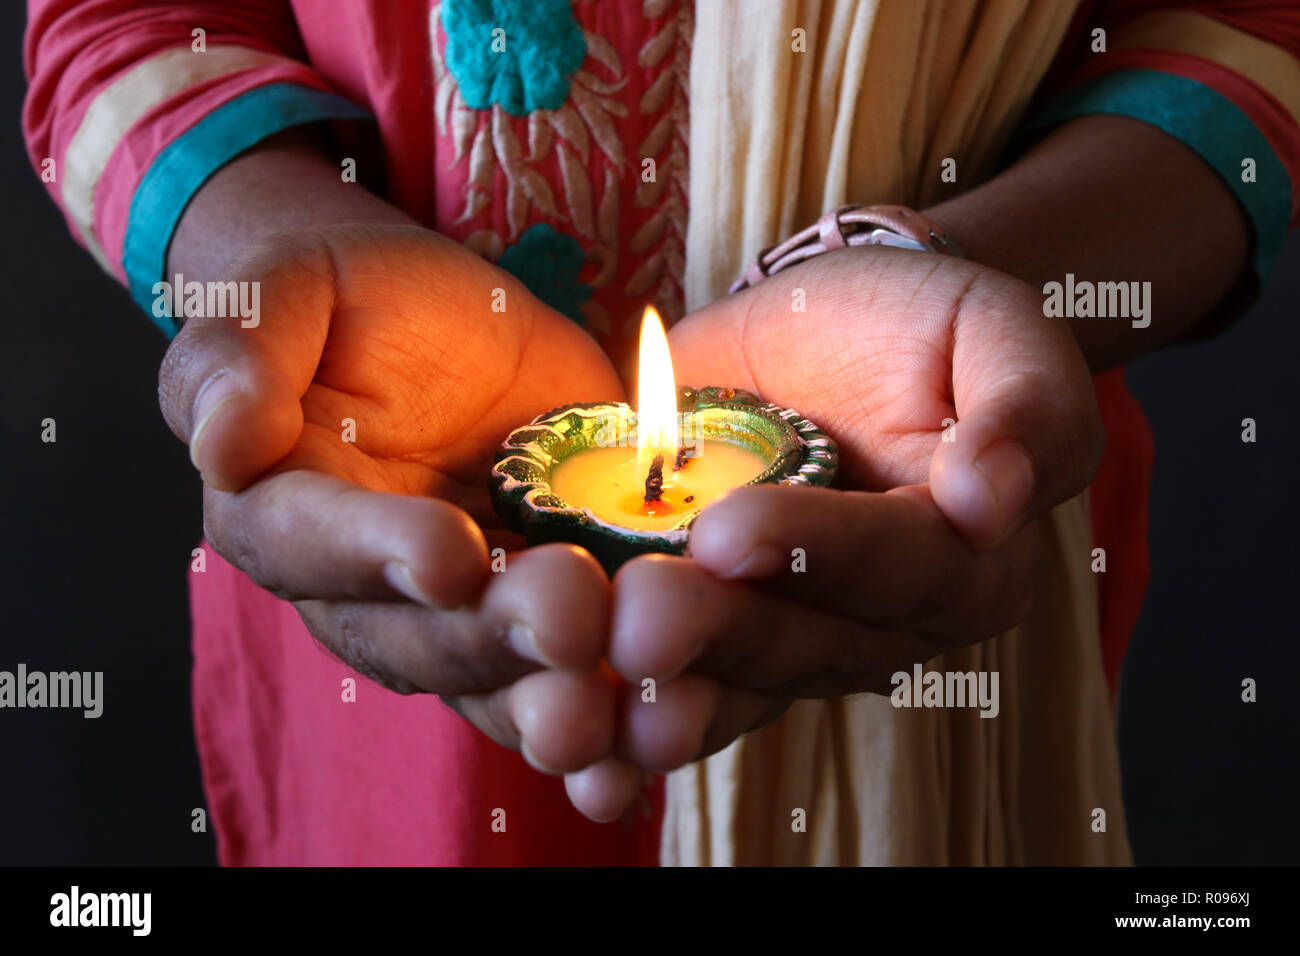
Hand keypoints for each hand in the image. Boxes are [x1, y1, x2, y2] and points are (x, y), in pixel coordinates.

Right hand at [158, 223, 636, 814]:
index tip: (447, 555)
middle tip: (570, 619)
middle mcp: (361, 587)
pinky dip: (609, 710)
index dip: (374, 554)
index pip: (308, 543)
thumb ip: (240, 348)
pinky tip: (657, 731)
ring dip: (550, 700)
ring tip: (613, 707)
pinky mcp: (533, 608)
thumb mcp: (289, 284)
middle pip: (413, 637)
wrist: (441, 320)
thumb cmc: (349, 296)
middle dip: (491, 637)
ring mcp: (453, 613)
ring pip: (490, 680)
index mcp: (282, 508)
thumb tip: (222, 442)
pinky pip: (562, 674)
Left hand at [606, 247, 1102, 779]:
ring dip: (661, 695)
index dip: (817, 555)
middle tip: (637, 618)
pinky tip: (572, 751)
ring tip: (588, 693)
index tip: (730, 532)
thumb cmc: (920, 327)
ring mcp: (791, 638)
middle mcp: (880, 624)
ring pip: (733, 683)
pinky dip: (622, 721)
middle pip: (804, 644)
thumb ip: (1026, 409)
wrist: (825, 332)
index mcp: (966, 562)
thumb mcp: (995, 330)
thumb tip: (993, 500)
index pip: (900, 568)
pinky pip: (677, 684)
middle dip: (718, 634)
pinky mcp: (714, 629)